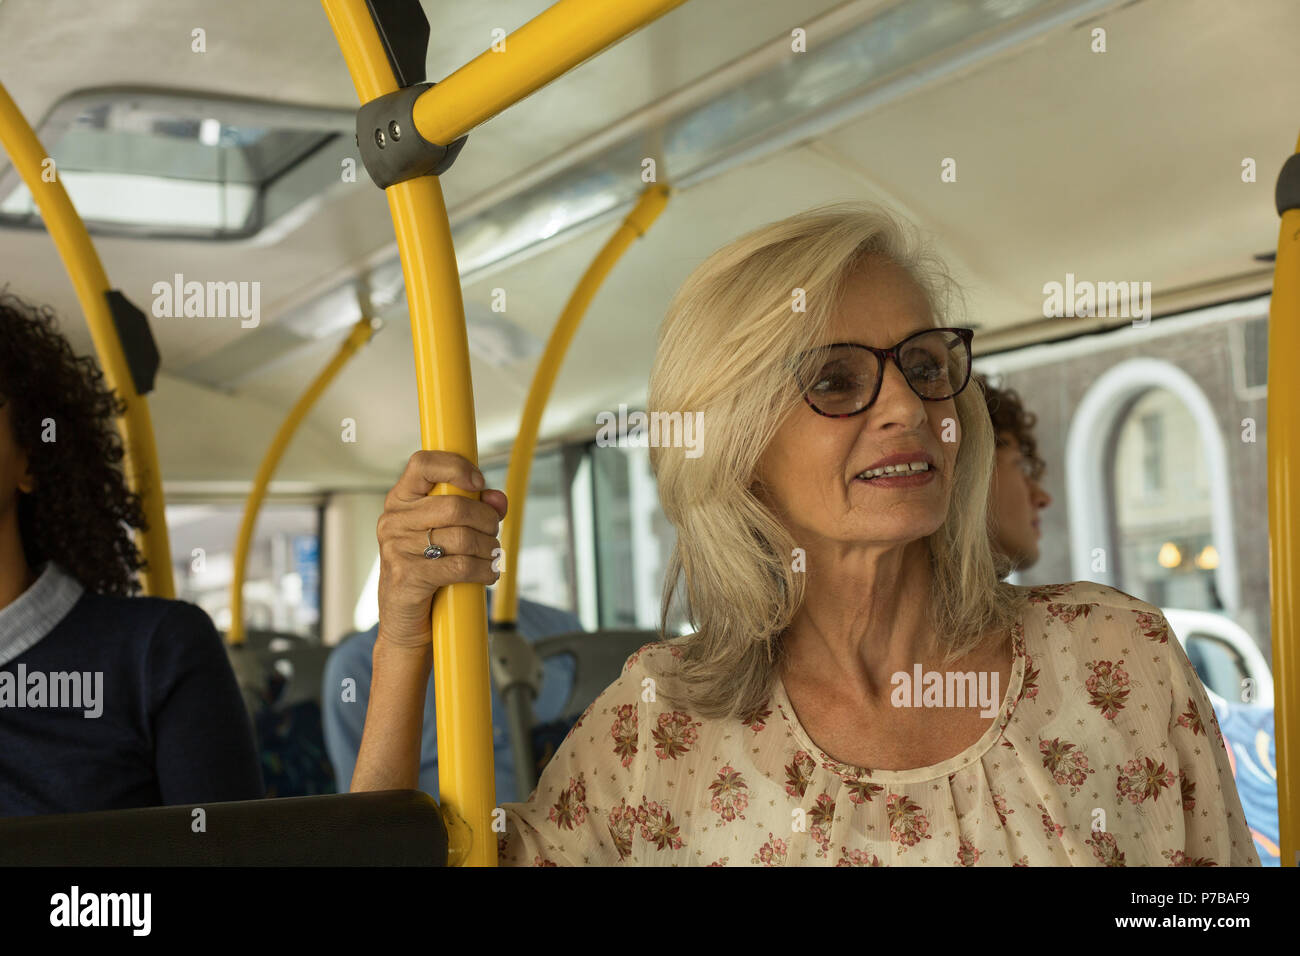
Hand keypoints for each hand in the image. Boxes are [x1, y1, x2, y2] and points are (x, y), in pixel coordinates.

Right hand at [376, 450, 507, 647]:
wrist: (405, 622)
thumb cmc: (428, 572)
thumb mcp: (449, 534)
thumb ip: (475, 510)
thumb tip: (498, 499)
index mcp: (400, 501)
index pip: (422, 464)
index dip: (456, 466)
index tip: (478, 482)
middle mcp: (393, 521)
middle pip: (455, 505)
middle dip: (486, 520)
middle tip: (493, 533)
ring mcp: (397, 549)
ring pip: (463, 538)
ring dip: (489, 549)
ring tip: (491, 556)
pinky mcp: (408, 577)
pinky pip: (460, 566)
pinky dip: (484, 570)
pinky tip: (488, 574)